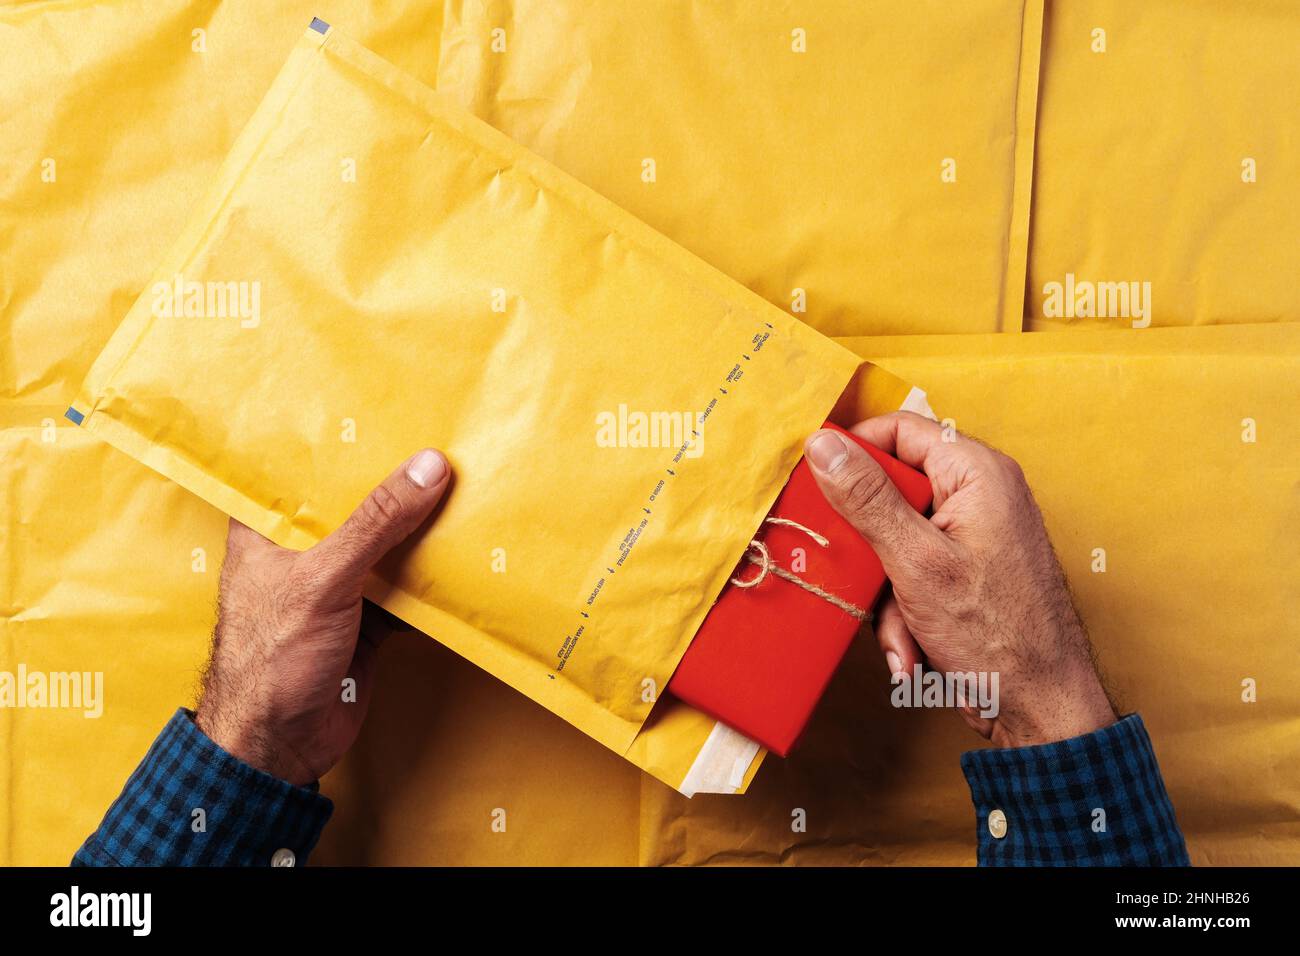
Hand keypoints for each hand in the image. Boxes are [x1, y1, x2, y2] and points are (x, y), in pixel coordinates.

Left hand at [195, 449, 450, 784]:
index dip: (339, 437)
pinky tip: (467, 552)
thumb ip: (376, 523)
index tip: (384, 404)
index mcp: (269, 527)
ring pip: (387, 544)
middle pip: (356, 503)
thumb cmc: (274, 657)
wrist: (282, 745)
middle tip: (442, 436)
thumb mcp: (324, 578)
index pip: (303, 467)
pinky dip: (436, 576)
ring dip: (423, 528)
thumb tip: (429, 466)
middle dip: (396, 481)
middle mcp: (304, 550)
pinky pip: (409, 586)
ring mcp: (339, 585)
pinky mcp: (369, 618)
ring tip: (467, 483)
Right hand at [805, 413, 1115, 748]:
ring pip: (893, 543)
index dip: (853, 454)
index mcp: (976, 474)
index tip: (816, 485)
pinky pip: (911, 575)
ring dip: (885, 595)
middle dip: (869, 550)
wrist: (1041, 708)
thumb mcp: (915, 560)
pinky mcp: (964, 574)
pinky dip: (904, 613)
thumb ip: (867, 499)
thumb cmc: (996, 634)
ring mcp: (971, 537)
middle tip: (859, 577)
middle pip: (889, 493)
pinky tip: (914, 651)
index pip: (900, 430)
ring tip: (903, 635)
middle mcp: (978, 496)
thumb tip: (823, 446)